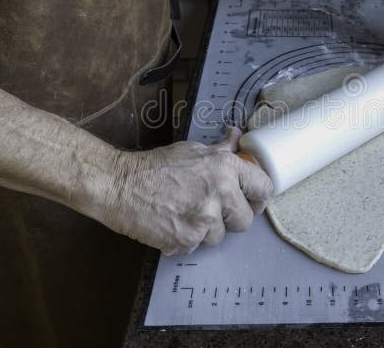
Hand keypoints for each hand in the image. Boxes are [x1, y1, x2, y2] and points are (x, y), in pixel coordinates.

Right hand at [98, 128, 272, 254]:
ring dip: (206, 230)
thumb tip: (237, 137)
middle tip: (212, 209)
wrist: (120, 186)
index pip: (263, 188)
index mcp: (225, 168)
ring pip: (220, 236)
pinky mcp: (187, 240)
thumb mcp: (193, 151)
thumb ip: (221, 150)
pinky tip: (172, 222)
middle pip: (246, 220)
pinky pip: (197, 246)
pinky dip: (186, 239)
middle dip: (231, 217)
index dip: (258, 196)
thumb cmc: (155, 166)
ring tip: (185, 213)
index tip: (250, 200)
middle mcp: (220, 194)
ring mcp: (204, 220)